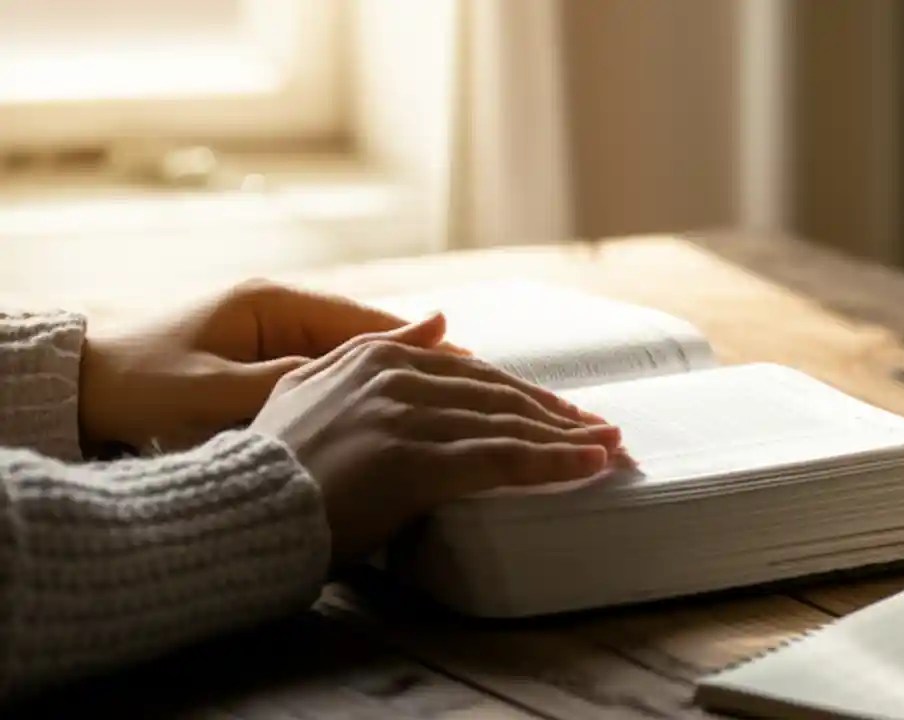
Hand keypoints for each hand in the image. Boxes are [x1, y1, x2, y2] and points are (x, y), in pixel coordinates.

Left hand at [79, 280, 465, 452]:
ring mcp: (277, 332)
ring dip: (401, 373)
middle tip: (484, 378)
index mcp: (274, 304)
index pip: (365, 322)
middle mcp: (283, 309)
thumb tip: (375, 369)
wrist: (85, 385)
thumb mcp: (219, 391)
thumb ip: (297, 381)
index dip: (420, 343)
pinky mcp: (268, 357)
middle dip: (423, 357)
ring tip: (460, 392)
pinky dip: (367, 385)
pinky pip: (332, 369)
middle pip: (370, 335)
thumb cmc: (144, 386)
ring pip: (356, 354)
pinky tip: (401, 402)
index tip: (471, 359)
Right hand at [250, 322, 620, 565]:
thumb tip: (439, 320)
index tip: (560, 409)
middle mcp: (396, 378)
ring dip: (566, 437)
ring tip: (608, 447)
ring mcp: (407, 417)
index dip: (523, 394)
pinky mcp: (415, 460)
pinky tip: (589, 465)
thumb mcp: (313, 385)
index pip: (472, 374)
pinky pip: (501, 459)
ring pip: (507, 424)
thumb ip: (377, 348)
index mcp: (375, 358)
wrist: (241, 512)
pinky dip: (553, 462)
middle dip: (555, 413)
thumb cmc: (276, 463)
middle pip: (498, 395)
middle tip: (598, 428)